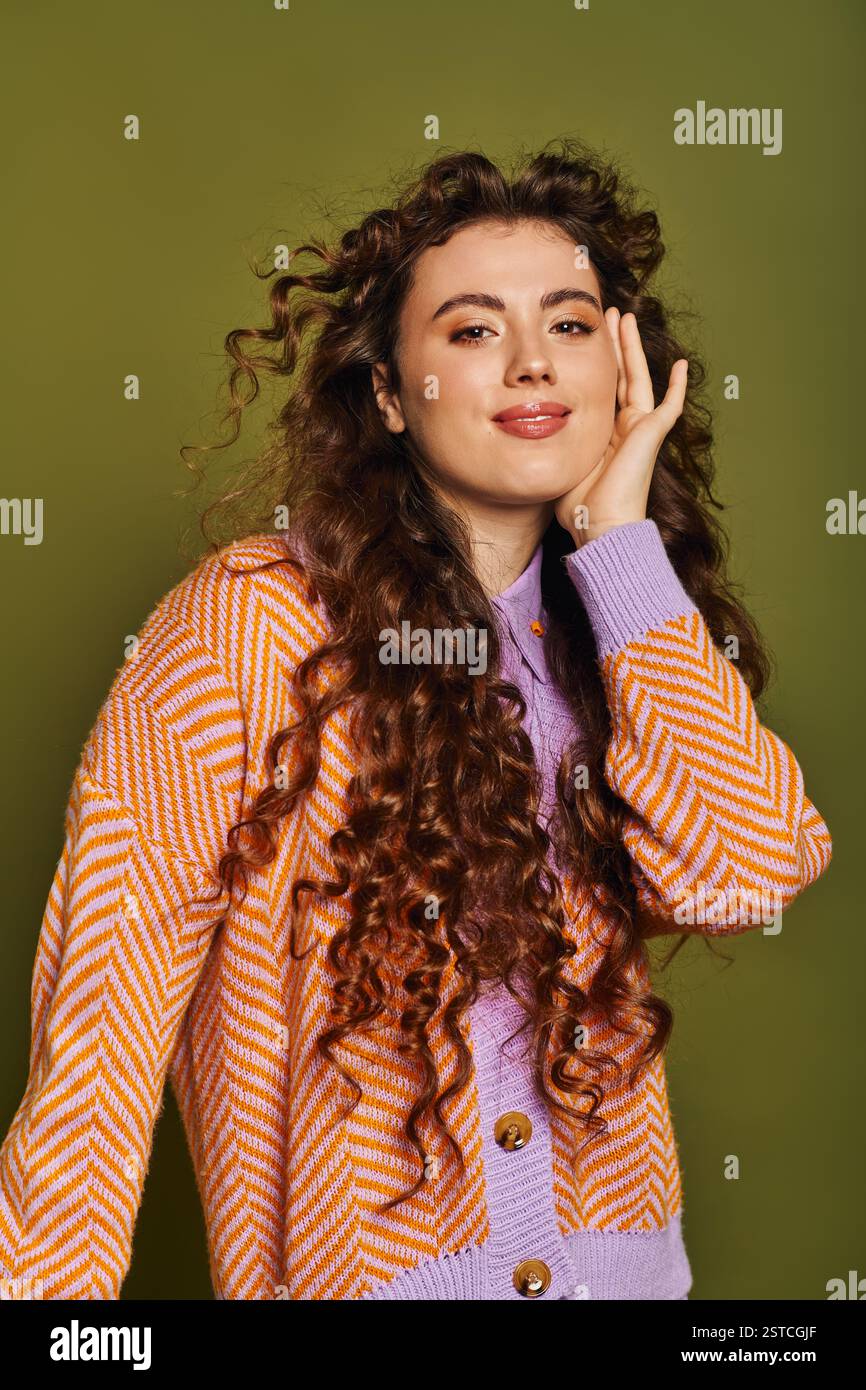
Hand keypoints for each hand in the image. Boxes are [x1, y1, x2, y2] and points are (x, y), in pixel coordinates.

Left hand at [554, 308, 687, 548]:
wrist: (600, 525)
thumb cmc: (577, 506)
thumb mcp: (558, 461)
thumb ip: (550, 442)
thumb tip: (526, 427)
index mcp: (603, 435)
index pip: (600, 389)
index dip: (595, 363)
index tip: (585, 338)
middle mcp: (623, 429)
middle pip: (620, 376)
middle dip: (614, 345)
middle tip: (609, 315)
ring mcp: (640, 430)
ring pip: (639, 379)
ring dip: (633, 349)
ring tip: (627, 319)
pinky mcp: (652, 435)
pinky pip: (670, 406)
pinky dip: (678, 386)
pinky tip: (682, 364)